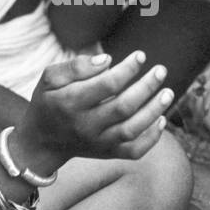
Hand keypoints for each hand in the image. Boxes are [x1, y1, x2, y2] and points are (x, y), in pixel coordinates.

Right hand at [16, 50, 173, 165]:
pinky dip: (151, 138)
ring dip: (154, 110)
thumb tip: (108, 60)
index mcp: (71, 103)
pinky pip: (134, 151)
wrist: (42, 143)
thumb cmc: (48, 102)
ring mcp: (98, 143)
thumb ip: (75, 67)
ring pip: (132, 129)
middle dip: (146, 87)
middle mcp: (86, 126)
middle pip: (123, 107)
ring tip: (168, 92)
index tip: (141, 56)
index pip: (106, 85)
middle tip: (161, 70)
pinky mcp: (107, 153)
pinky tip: (161, 119)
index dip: (127, 69)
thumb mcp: (50, 79)